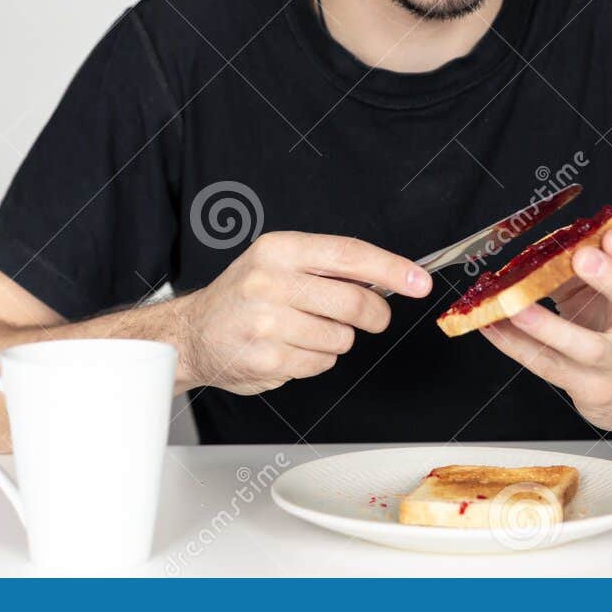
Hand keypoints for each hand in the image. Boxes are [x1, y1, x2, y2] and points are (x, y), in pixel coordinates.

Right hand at [177, 231, 430, 395]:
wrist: (192, 334)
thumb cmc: (244, 296)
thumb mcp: (278, 263)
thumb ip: (327, 267)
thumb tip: (388, 278)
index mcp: (279, 249)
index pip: (349, 254)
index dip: (391, 269)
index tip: (419, 282)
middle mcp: (270, 281)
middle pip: (354, 300)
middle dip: (374, 314)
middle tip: (374, 318)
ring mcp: (267, 322)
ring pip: (341, 337)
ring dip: (336, 339)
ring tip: (306, 331)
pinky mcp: (267, 358)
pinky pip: (321, 362)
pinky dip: (316, 359)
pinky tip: (290, 349)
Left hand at [480, 227, 611, 431]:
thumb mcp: (611, 296)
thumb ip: (582, 271)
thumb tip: (539, 249)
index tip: (611, 235)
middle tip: (582, 257)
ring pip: (587, 346)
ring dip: (546, 325)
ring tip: (514, 306)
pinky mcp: (590, 389)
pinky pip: (549, 365)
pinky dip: (516, 344)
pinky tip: (492, 328)